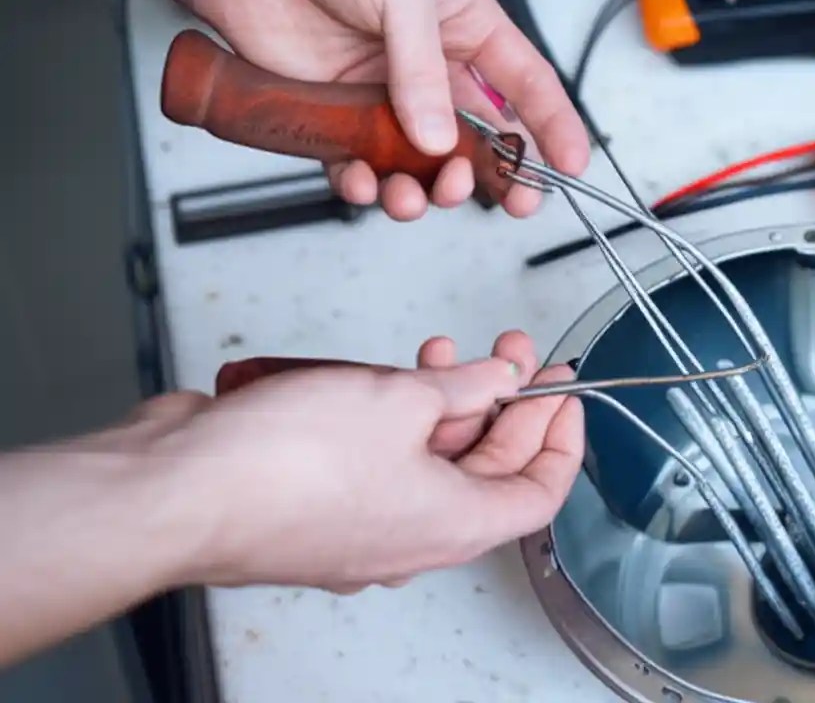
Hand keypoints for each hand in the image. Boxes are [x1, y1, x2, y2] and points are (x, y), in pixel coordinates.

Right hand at [140, 331, 582, 592]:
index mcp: (453, 526)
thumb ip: (460, 384)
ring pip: (427, 459)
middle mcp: (412, 534)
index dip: (561, 440)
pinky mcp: (318, 501)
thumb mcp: (402, 400)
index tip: (566, 394)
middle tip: (517, 353)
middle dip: (506, 404)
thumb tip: (495, 376)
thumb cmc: (281, 468)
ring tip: (448, 350)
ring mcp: (362, 521)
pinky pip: (375, 457)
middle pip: (486, 471)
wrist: (176, 490)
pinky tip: (390, 374)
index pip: (540, 493)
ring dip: (445, 402)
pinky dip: (392, 415)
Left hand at [162, 0, 588, 220]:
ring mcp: (384, 96)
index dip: (554, 127)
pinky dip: (363, 185)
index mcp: (465, 28)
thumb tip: (438, 139)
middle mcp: (429, 69)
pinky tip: (364, 182)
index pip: (527, 85)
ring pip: (420, 164)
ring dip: (424, 191)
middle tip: (499, 200)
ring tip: (415, 194)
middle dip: (491, 177)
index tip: (571, 166)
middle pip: (477, 139)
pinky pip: (359, 165)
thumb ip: (423, 73)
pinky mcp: (336, 114)